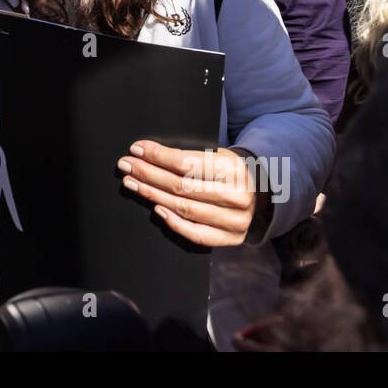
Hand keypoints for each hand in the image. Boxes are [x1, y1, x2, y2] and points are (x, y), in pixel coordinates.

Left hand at [117, 142, 257, 246]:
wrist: (260, 194)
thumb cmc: (229, 171)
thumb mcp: (217, 155)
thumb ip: (189, 156)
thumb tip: (147, 152)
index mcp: (234, 169)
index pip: (186, 163)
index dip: (158, 156)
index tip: (136, 150)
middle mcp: (236, 195)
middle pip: (181, 186)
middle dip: (148, 174)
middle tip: (126, 166)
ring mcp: (235, 220)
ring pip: (184, 209)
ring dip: (153, 196)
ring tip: (133, 184)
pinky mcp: (231, 238)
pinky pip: (196, 233)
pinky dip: (173, 222)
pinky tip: (156, 210)